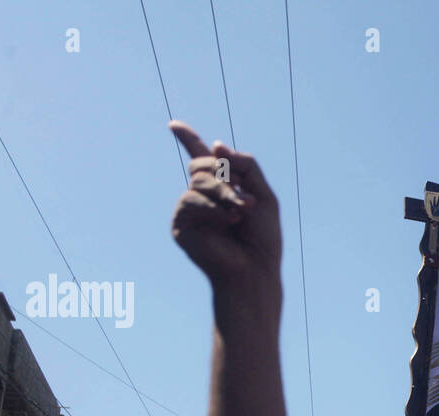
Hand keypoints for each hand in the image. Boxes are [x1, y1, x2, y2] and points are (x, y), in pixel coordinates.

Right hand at [169, 122, 280, 291]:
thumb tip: (216, 146)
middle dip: (225, 176)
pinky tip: (229, 223)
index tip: (174, 125)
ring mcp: (189, 209)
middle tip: (246, 201)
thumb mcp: (264, 195)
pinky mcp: (180, 224)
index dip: (188, 139)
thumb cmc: (262, 238)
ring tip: (241, 213)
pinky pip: (191, 200)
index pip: (202, 158)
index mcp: (222, 187)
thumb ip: (247, 166)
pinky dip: (214, 210)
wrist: (254, 267)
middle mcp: (202, 195)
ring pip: (198, 180)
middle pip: (202, 164)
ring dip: (224, 193)